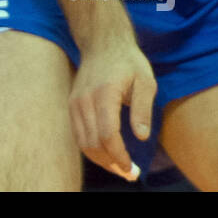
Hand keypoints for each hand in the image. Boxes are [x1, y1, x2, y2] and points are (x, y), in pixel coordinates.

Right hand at [69, 32, 155, 181]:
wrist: (102, 43)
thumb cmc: (128, 62)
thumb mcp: (145, 81)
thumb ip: (142, 109)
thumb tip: (141, 137)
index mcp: (104, 93)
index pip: (107, 134)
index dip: (119, 156)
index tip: (133, 169)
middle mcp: (84, 99)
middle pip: (93, 143)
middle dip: (111, 163)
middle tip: (130, 174)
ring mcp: (75, 102)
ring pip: (82, 142)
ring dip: (100, 160)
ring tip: (120, 168)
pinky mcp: (72, 104)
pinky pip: (78, 134)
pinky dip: (91, 149)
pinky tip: (107, 154)